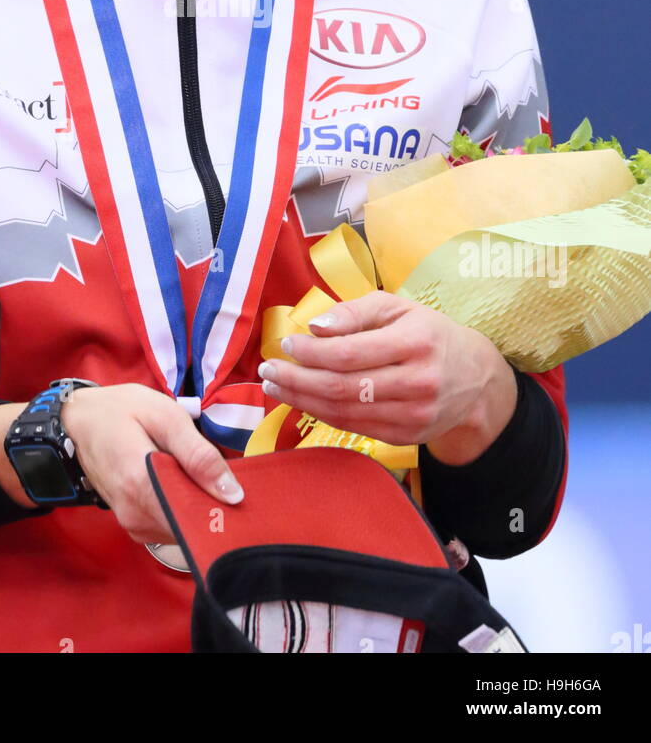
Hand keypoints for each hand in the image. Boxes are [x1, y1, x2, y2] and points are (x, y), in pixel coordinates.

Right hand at [61, 383, 243, 542]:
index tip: (243, 497)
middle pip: (190, 527)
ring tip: (207, 478)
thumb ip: (198, 454)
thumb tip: (233, 494)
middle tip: (229, 481)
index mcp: (142, 486)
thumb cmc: (121, 411)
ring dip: (199, 509)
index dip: (224, 511)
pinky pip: (169, 527)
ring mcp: (132, 525)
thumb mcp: (164, 416)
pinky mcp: (133, 525)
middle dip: (214, 509)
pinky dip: (184, 510)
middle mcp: (136, 516)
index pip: (195, 519)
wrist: (78, 421)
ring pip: (181, 529)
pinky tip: (188, 486)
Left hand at [257, 291, 517, 462]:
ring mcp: (413, 415)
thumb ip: (355, 312)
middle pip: (343, 388)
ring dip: (302, 401)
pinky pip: (354, 427)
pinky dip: (322, 415)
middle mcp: (417, 382)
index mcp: (415, 342)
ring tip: (275, 386)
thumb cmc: (429, 334)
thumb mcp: (399, 308)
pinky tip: (302, 400)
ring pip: (345, 412)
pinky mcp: (405, 436)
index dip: (311, 352)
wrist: (475, 380)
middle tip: (267, 370)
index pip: (350, 353)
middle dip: (297, 380)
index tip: (285, 344)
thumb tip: (314, 326)